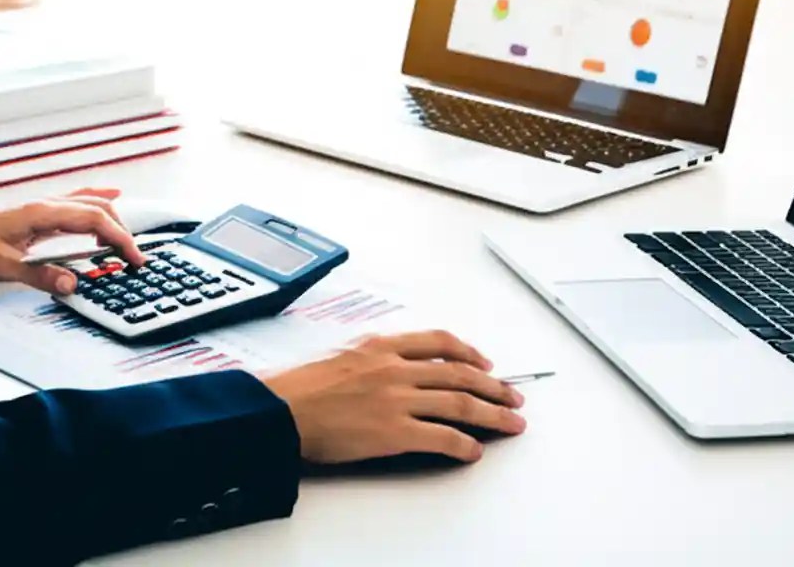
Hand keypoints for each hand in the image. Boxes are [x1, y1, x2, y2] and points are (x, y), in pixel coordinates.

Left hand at [0, 188, 145, 294]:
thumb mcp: (3, 266)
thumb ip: (39, 275)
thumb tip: (71, 284)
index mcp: (43, 213)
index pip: (94, 219)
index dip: (120, 237)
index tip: (135, 257)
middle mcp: (47, 204)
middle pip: (98, 209)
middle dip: (122, 231)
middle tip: (135, 257)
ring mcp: (44, 205)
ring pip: (90, 203)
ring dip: (113, 218)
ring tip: (128, 238)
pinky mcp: (39, 212)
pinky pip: (77, 199)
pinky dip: (98, 199)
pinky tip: (110, 195)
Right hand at [261, 331, 526, 463]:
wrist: (281, 410)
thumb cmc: (299, 388)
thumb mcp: (340, 355)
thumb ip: (372, 358)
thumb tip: (394, 368)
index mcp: (381, 346)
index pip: (439, 343)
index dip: (469, 352)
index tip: (484, 362)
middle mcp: (395, 368)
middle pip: (460, 374)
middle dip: (494, 386)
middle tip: (512, 395)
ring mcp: (397, 399)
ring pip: (461, 404)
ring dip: (493, 415)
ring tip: (510, 423)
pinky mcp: (394, 431)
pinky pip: (442, 437)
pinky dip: (464, 444)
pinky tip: (473, 451)